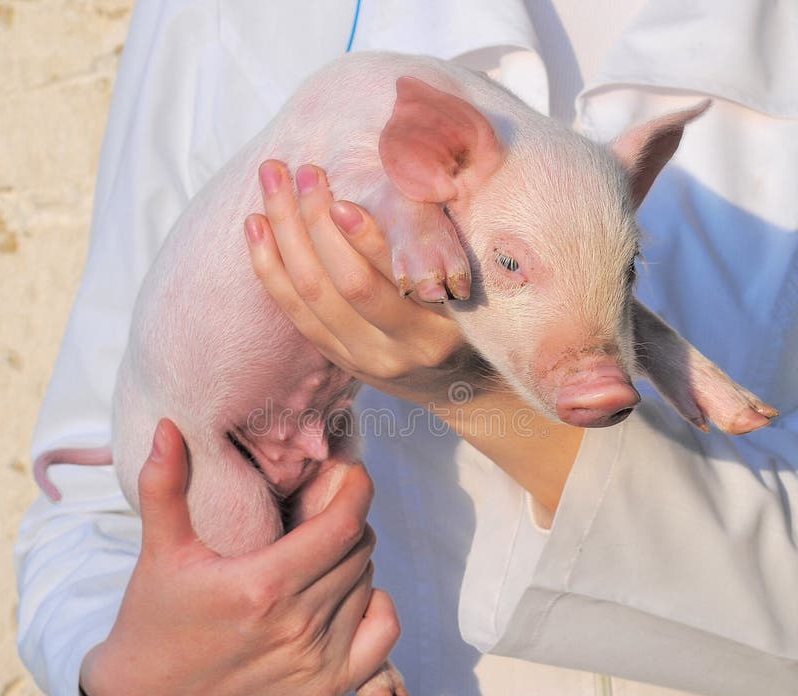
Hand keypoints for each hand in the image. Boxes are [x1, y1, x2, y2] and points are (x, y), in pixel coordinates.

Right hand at [80, 419, 398, 695]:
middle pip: (359, 550)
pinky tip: (350, 593)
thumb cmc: (156, 615)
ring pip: (369, 583)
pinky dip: (377, 606)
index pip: (342, 526)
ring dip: (354, 558)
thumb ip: (164, 485)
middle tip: (323, 508)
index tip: (350, 472)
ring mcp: (315, 661)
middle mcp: (296, 625)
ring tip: (320, 550)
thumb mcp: (160, 549)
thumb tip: (168, 426)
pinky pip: (383, 635)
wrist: (149, 693)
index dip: (357, 489)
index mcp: (261, 585)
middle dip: (349, 518)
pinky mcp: (325, 687)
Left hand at [244, 161, 583, 516]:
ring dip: (282, 239)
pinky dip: (271, 273)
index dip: (359, 234)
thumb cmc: (502, 317)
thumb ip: (517, 226)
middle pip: (339, 287)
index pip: (389, 283)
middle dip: (308, 224)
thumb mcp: (517, 279)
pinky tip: (256, 228)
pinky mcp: (344, 362)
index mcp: (449, 331)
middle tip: (295, 169)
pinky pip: (295, 319)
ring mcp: (370, 363)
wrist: (477, 388)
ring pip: (309, 301)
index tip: (336, 189)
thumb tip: (615, 131)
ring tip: (270, 183)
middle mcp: (406, 353)